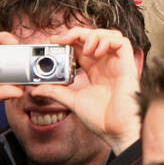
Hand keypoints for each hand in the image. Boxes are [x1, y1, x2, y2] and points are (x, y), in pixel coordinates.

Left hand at [23, 27, 141, 153]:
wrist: (116, 131)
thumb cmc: (102, 119)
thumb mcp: (73, 102)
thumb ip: (56, 92)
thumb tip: (36, 89)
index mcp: (94, 70)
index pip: (82, 46)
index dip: (69, 39)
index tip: (54, 41)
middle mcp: (106, 64)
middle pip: (94, 36)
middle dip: (78, 33)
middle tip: (63, 40)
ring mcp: (117, 63)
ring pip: (109, 35)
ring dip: (94, 35)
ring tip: (84, 48)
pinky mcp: (127, 65)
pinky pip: (122, 42)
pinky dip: (108, 41)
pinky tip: (97, 52)